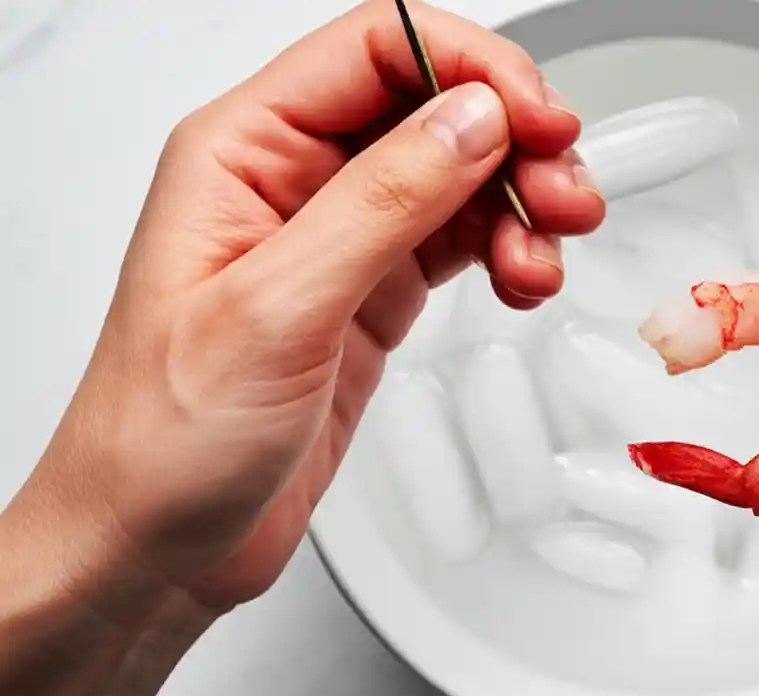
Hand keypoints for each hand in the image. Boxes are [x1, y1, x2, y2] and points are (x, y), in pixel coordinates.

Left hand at [0, 0, 601, 695]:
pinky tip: (522, 280)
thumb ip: (382, 203)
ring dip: (522, 200)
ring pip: (459, 174)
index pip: (378, 49)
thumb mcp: (276, 310)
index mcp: (243, 151)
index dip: (470, 66)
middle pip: (433, 107)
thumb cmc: (162, 437)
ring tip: (545, 253)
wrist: (155, 543)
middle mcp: (294, 181)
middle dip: (514, 139)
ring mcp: (339, 238)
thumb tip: (470, 120)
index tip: (535, 119)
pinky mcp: (372, 294)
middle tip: (562, 191)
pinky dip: (508, 251)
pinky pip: (461, 240)